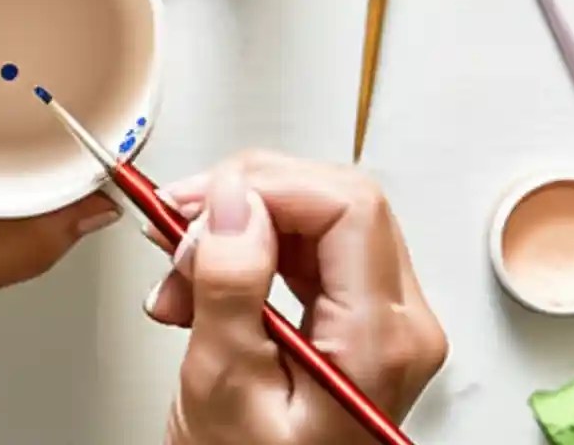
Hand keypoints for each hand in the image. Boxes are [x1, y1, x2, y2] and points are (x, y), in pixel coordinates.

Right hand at [146, 152, 446, 444]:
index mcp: (380, 339)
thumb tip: (231, 202)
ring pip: (314, 217)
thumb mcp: (224, 385)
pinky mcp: (352, 318)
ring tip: (179, 277)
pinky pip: (304, 250)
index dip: (267, 188)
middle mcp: (396, 321)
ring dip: (234, 230)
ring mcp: (378, 319)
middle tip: (177, 233)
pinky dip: (245, 252)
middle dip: (243, 203)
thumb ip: (231, 286)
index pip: (347, 207)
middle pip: (333, 201)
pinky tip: (201, 281)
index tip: (200, 208)